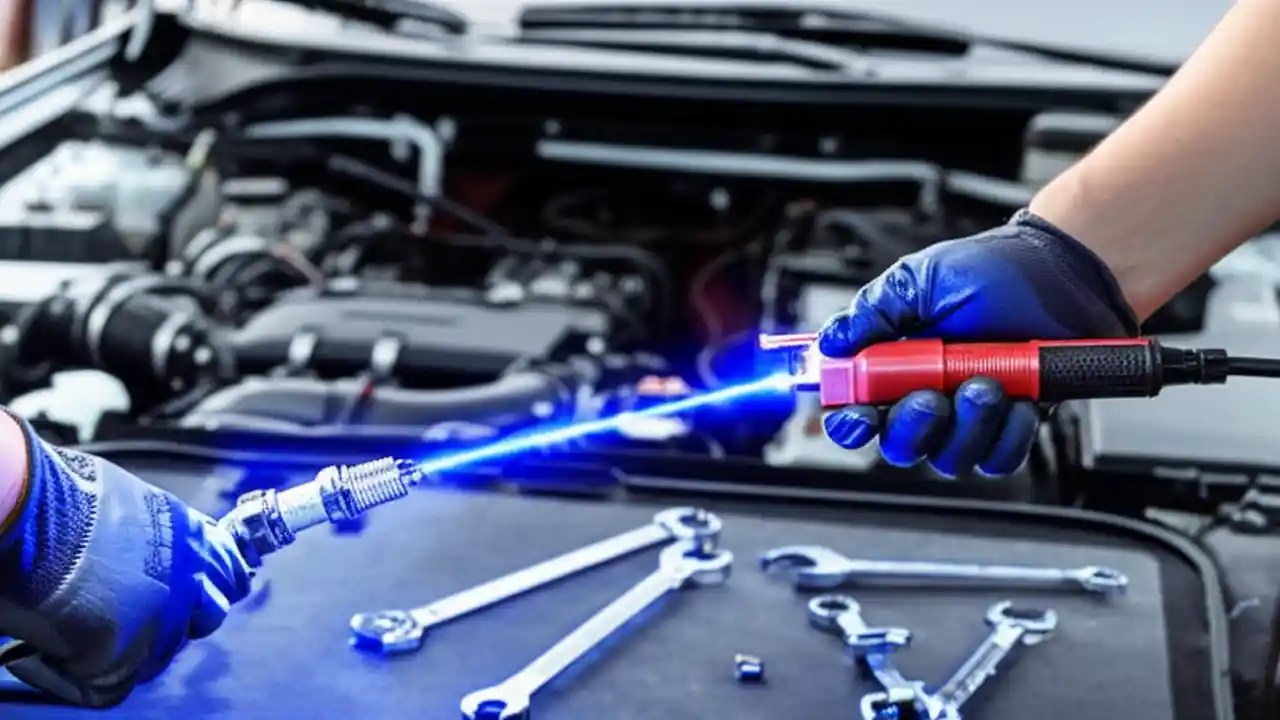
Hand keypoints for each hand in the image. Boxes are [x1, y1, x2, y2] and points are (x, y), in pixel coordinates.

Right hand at [0, 414, 251, 706]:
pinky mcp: (124, 652)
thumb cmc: (68, 496)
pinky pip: (118, 678)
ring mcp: (162, 619)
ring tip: (99, 632)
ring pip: (164, 652)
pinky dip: (95, 670)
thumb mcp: (134, 502)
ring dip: (138, 646)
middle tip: (145, 616)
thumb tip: (149, 545)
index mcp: (194, 538)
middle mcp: (191, 580)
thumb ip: (157, 532)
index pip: (231, 573)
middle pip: (208, 617)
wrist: (34, 512)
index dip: (213, 584)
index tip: (201, 592)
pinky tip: (71, 654)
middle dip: (181, 619)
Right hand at [817, 209, 1138, 476]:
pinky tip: (1020, 401)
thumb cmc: (995, 270)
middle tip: (932, 396)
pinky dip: (1008, 435)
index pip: (856, 411)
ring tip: (988, 384)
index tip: (860, 415)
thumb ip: (873, 314)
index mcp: (895, 365)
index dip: (850, 423)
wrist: (1066, 270)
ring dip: (967, 426)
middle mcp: (928, 396)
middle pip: (900, 446)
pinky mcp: (1013, 425)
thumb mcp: (921, 280)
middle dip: (912, 427)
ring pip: (950, 456)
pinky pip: (1000, 458)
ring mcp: (970, 415)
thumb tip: (830, 342)